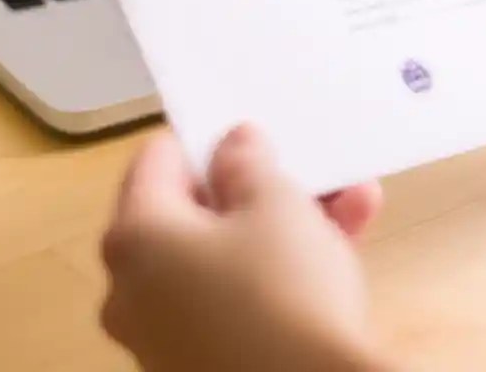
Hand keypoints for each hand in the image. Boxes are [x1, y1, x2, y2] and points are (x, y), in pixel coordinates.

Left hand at [100, 125, 387, 371]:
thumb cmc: (284, 289)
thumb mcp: (276, 205)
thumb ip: (248, 163)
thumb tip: (232, 146)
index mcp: (134, 236)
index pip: (157, 159)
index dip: (208, 139)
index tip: (257, 136)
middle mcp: (131, 289)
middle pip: (194, 215)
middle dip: (259, 189)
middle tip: (312, 173)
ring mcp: (162, 336)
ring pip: (224, 260)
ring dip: (285, 228)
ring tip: (354, 204)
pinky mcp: (200, 364)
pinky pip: (235, 301)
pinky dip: (277, 275)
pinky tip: (343, 254)